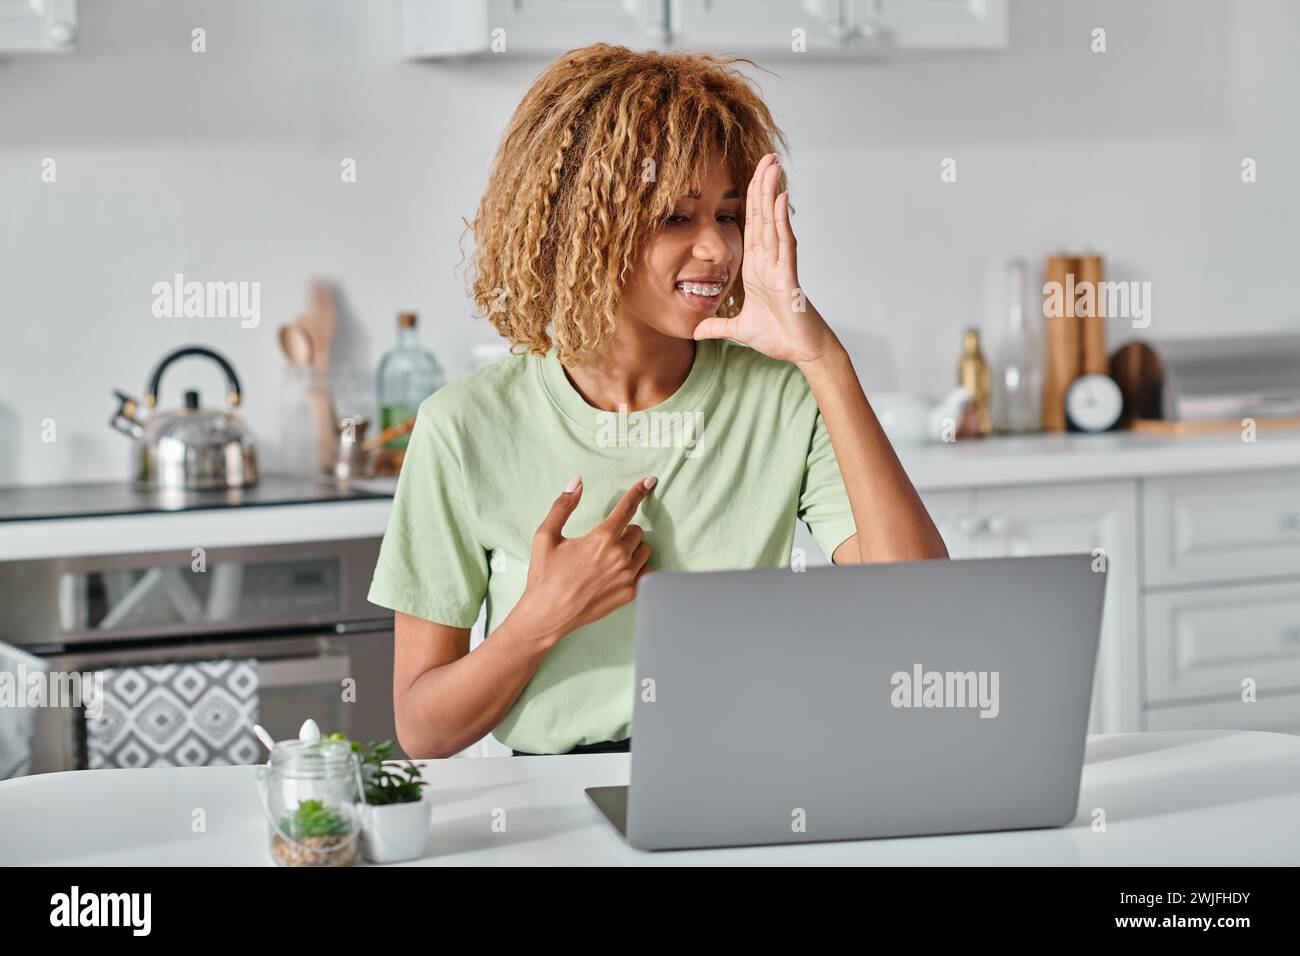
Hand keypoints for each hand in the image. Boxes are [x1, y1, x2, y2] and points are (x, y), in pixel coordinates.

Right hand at [515, 476, 655, 644]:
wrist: (547, 614)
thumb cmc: (545, 575)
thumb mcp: (545, 536)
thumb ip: (563, 506)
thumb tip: (577, 482)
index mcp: (601, 538)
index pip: (627, 508)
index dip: (638, 491)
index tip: (649, 481)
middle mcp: (619, 556)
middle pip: (636, 530)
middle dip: (623, 531)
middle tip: (602, 542)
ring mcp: (627, 576)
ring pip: (644, 549)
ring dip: (632, 548)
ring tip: (609, 557)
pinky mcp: (630, 593)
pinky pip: (647, 571)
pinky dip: (637, 567)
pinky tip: (618, 572)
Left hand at [693, 152, 836, 365]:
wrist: (801, 352)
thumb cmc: (778, 338)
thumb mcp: (738, 330)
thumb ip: (718, 327)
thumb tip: (697, 331)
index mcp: (757, 267)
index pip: (751, 227)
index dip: (750, 201)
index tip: (749, 176)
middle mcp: (769, 261)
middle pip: (764, 216)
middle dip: (762, 185)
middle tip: (766, 155)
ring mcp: (780, 266)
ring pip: (774, 222)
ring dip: (772, 193)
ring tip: (773, 165)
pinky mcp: (789, 277)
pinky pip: (785, 244)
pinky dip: (782, 221)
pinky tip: (780, 198)